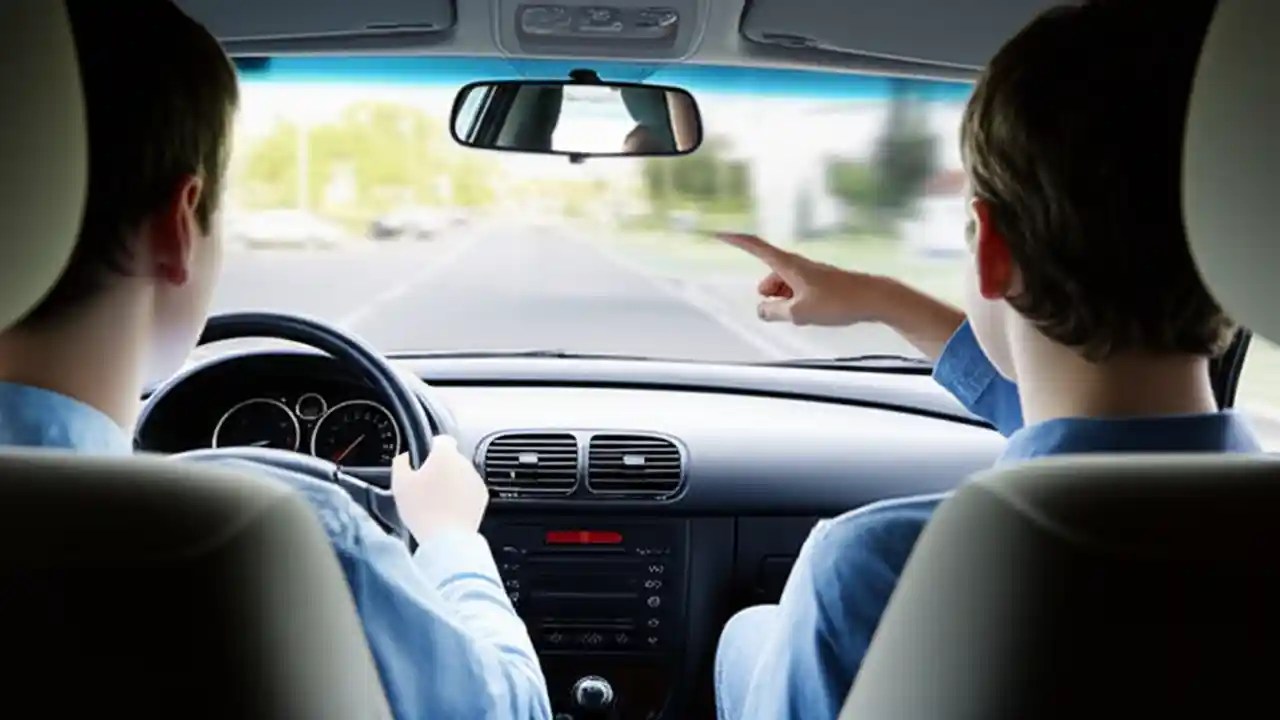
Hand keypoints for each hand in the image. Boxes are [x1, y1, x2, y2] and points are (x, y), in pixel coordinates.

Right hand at [391, 436, 487, 540]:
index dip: (430, 448)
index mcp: (445, 454)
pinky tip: (449, 508)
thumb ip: (401, 462)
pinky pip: (469, 489)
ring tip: (437, 500)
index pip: (441, 440)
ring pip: (461, 474)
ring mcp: (476, 479)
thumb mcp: (400, 483)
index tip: (423, 460)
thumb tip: (405, 457)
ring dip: (452, 481)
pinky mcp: (482, 496)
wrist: (446, 538)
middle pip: (451, 458)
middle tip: (426, 485)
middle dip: (441, 468)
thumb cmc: (422, 510)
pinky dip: (462, 495)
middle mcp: (464, 462)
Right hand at [717, 233, 894, 326]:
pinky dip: (795, 304)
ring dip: (783, 303)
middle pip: (768, 278)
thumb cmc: (838, 302)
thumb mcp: (799, 313)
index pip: (755, 247)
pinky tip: (813, 316)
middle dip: (768, 295)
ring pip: (782, 288)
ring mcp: (808, 274)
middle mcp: (797, 265)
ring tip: (804, 316)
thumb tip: (762, 309)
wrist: (874, 298)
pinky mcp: (819, 284)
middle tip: (783, 312)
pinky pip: (796, 292)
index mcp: (789, 265)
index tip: (718, 234)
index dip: (735, 240)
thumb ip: (773, 312)